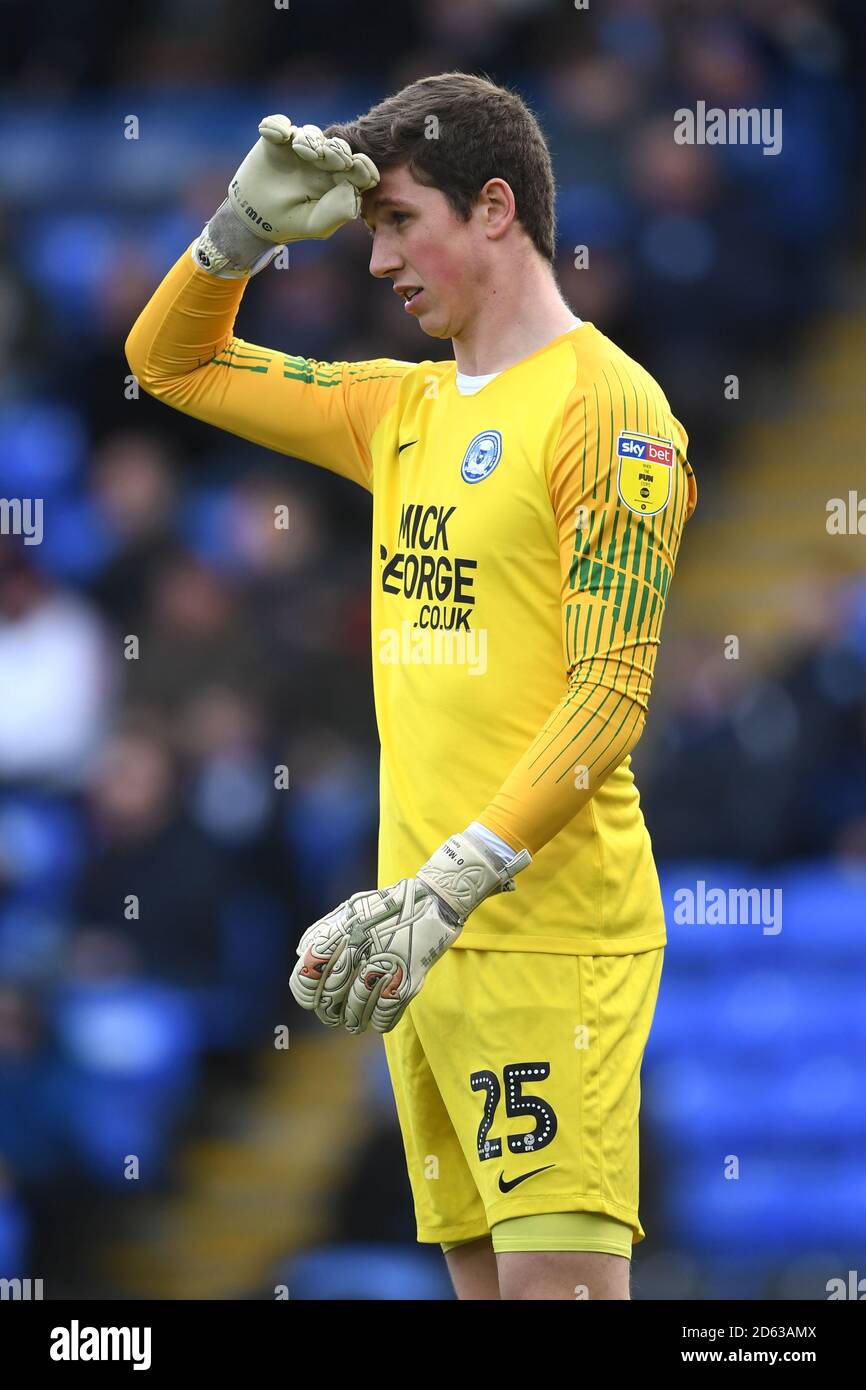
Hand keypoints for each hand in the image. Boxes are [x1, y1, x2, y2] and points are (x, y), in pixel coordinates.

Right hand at [228, 114, 379, 244]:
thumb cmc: (290, 223)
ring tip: (298, 149)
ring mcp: (299, 149)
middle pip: (337, 145)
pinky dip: (278, 125)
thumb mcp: (317, 225)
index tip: (356, 165)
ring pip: (311, 132)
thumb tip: (354, 188)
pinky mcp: (276, 140)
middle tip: (327, 157)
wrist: (254, 219)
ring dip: (308, 139)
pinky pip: (279, 123)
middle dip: (336, 148)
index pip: (357, 168)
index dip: (361, 165)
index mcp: (337, 180)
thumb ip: (339, 211)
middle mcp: (322, 161)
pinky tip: (279, 136)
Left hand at [289, 829, 530, 1034]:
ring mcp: (386, 965)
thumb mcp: (351, 907)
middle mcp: (361, 948)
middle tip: (331, 1016)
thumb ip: (324, 928)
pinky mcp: (408, 979)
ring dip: (351, 1020)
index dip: (305, 993)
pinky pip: (385, 1012)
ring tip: (351, 1023)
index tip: (309, 1001)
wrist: (434, 902)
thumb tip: (302, 954)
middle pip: (331, 994)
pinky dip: (378, 1021)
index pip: (310, 971)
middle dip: (328, 1011)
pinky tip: (375, 1020)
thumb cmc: (388, 906)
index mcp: (342, 930)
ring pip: (357, 1007)